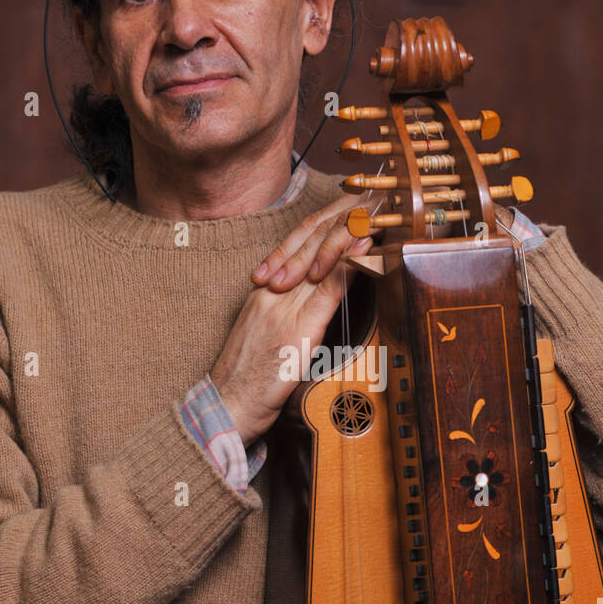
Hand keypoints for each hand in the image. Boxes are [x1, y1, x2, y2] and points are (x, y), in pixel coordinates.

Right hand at [211, 195, 372, 443]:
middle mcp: (272, 291)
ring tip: (376, 211)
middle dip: (342, 215)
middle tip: (371, 196)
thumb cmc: (248, 380)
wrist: (226, 407)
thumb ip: (290, 315)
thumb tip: (317, 301)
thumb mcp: (271, 338)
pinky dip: (349, 264)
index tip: (352, 208)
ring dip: (351, 231)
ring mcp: (283, 307)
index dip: (326, 222)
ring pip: (320, 257)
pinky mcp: (296, 328)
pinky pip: (326, 288)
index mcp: (264, 290)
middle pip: (311, 240)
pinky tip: (367, 248)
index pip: (299, 244)